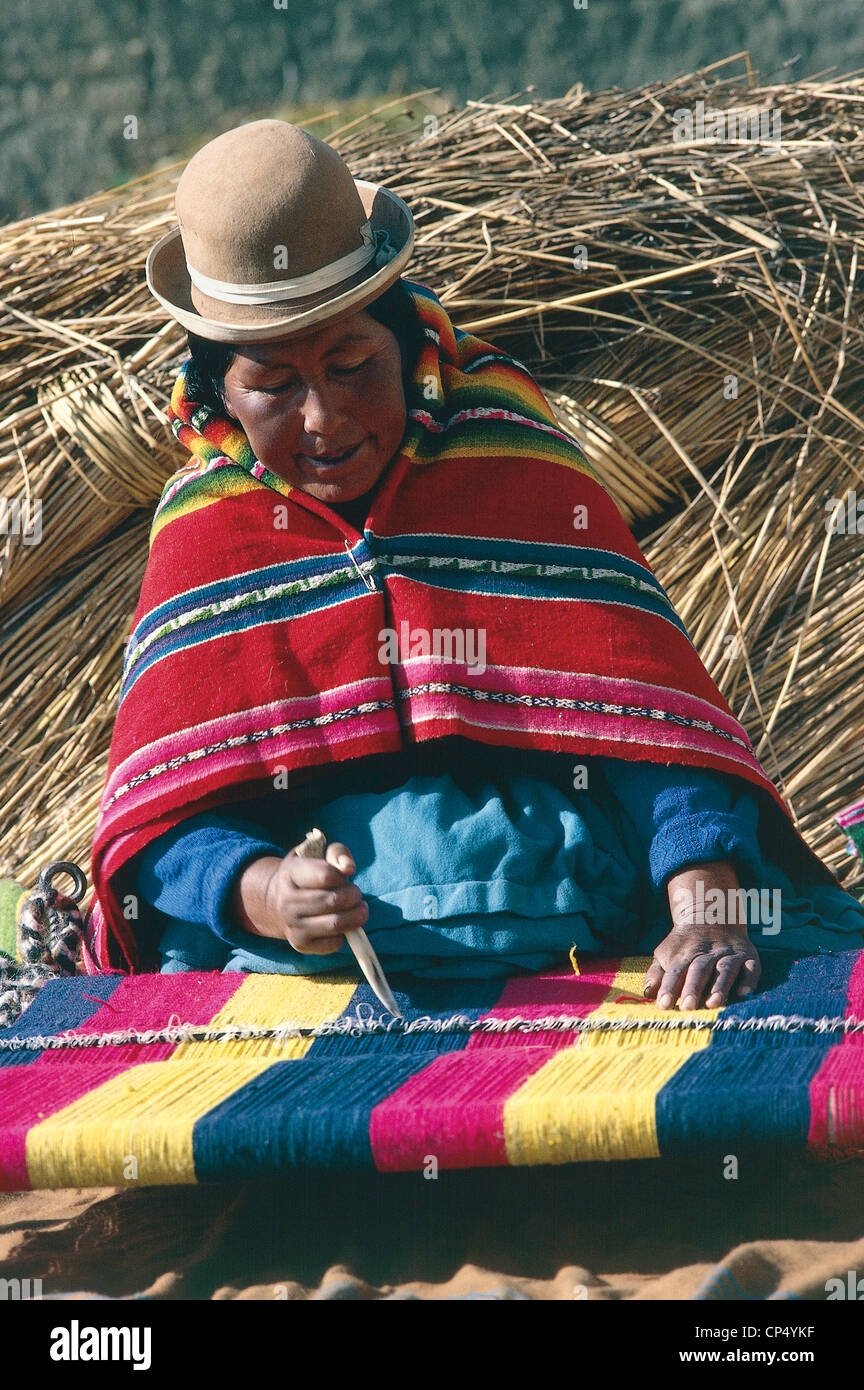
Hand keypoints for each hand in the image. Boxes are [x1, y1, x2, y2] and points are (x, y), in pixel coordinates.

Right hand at [232, 842, 368, 954]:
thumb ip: (338, 852)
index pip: (326, 876)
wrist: (278, 902)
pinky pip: (335, 943)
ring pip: (337, 924)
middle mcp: (287, 901)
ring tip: (358, 908)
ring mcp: (292, 925)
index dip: (342, 876)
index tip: (343, 876)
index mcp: (290, 873)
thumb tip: (349, 868)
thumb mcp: (317, 854)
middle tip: (355, 893)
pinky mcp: (300, 944)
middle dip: (354, 895)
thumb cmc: (307, 875)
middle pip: (335, 901)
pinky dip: (346, 933)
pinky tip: (342, 922)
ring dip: (356, 915)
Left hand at [642, 860, 760, 1009]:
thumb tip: (646, 993)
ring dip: (719, 987)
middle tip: (687, 1007)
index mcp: (684, 953)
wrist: (712, 914)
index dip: (669, 987)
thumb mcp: (666, 953)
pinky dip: (748, 982)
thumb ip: (657, 974)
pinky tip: (743, 995)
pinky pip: (750, 969)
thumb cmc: (685, 945)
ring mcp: (729, 954)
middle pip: (699, 970)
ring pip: (725, 969)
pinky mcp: (749, 957)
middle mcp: (707, 952)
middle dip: (693, 988)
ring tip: (712, 1004)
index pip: (675, 970)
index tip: (663, 1005)